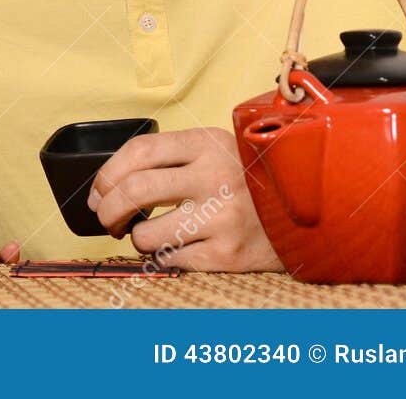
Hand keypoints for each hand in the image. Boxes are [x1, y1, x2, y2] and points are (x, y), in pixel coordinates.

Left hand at [88, 127, 280, 271]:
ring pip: (146, 234)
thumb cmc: (246, 181)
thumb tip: (105, 187)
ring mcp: (222, 218)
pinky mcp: (228, 254)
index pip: (138, 151)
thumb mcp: (215, 151)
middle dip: (106, 210)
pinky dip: (163, 256)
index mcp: (207, 145)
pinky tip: (177, 247)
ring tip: (149, 234)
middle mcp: (215, 178)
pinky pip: (170, 260)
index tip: (98, 191)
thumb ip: (169, 157)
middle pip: (134, 191)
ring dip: (136, 238)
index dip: (106, 173)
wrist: (307, 216)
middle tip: (105, 219)